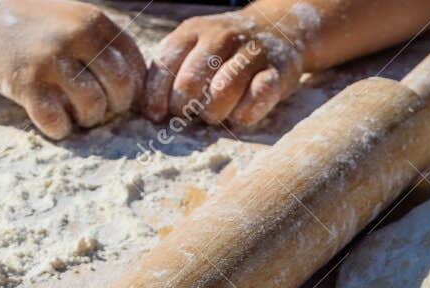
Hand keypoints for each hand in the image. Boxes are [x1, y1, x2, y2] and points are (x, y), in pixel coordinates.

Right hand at [0, 0, 143, 138]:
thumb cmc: (35, 26)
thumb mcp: (75, 20)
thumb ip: (105, 46)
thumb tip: (142, 89)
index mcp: (94, 21)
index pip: (136, 66)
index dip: (132, 89)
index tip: (116, 95)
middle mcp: (75, 37)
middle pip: (122, 88)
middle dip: (116, 106)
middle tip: (99, 108)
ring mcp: (50, 59)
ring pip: (95, 107)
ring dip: (89, 119)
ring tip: (75, 112)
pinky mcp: (26, 83)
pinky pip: (59, 122)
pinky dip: (60, 128)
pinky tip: (52, 118)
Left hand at [142, 11, 304, 129]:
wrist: (278, 29)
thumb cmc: (227, 50)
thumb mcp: (195, 45)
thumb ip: (173, 69)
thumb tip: (151, 109)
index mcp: (193, 30)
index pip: (165, 64)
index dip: (156, 95)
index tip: (156, 116)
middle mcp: (221, 37)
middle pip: (190, 83)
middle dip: (185, 108)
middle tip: (191, 115)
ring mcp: (250, 53)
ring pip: (222, 94)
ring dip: (215, 113)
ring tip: (217, 114)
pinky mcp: (277, 72)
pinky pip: (256, 99)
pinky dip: (245, 115)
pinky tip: (240, 116)